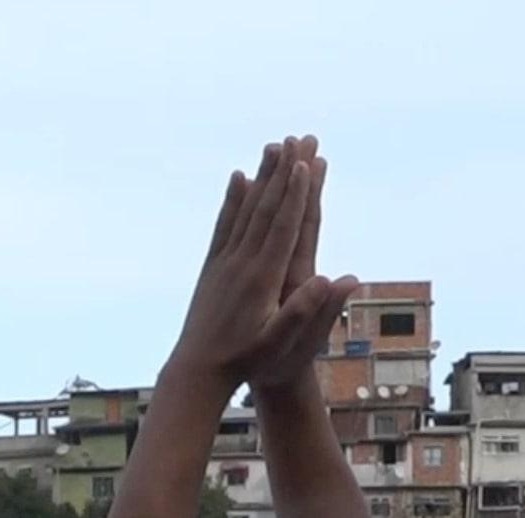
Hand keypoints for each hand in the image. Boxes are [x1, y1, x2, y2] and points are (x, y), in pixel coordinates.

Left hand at [170, 137, 352, 396]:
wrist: (197, 372)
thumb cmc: (244, 362)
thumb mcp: (278, 345)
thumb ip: (302, 314)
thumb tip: (328, 280)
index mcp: (261, 279)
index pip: (283, 228)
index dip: (296, 194)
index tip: (307, 163)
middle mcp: (240, 263)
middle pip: (265, 209)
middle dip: (284, 173)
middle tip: (298, 139)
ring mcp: (224, 263)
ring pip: (245, 210)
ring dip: (262, 176)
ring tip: (273, 146)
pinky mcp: (213, 268)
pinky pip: (224, 225)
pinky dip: (233, 200)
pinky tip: (238, 178)